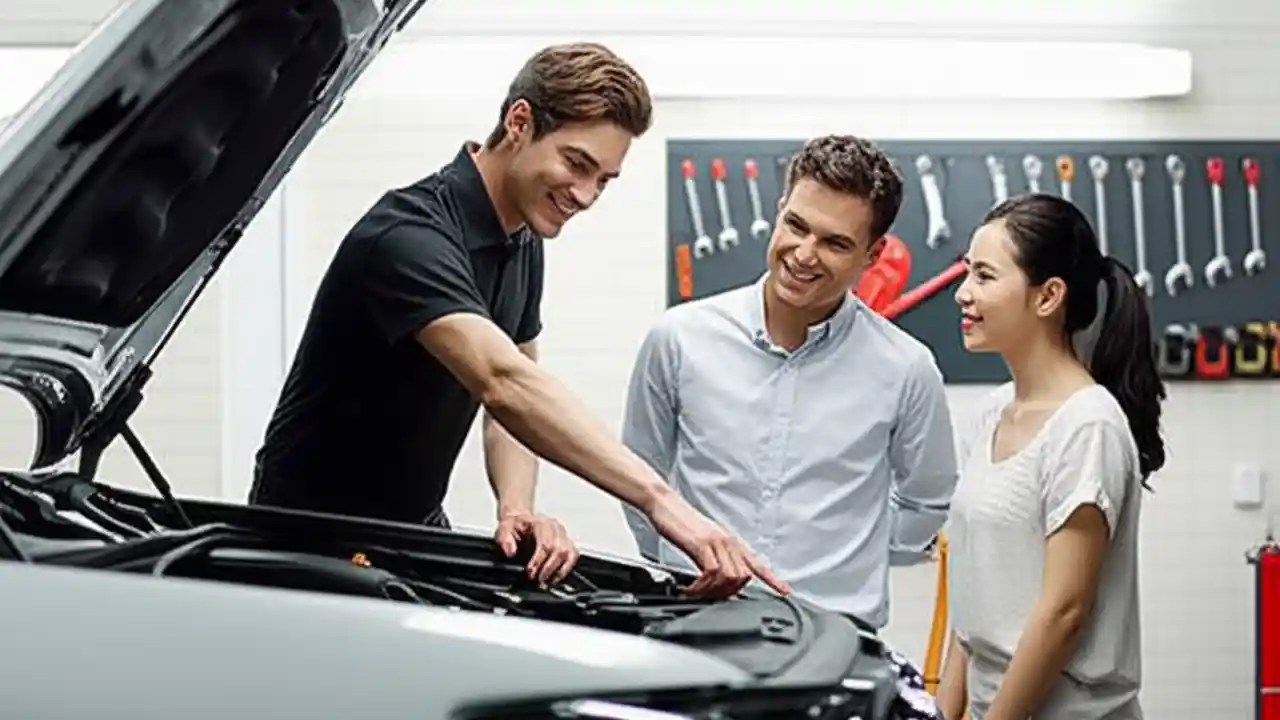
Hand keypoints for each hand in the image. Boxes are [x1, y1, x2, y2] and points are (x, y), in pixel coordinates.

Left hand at [494, 511, 579, 584]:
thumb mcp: (503, 529)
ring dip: (559, 571)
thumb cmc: (514, 526)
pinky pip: (573, 556)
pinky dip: (566, 569)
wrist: (520, 521)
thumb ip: (505, 539)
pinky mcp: (568, 543)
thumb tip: (511, 552)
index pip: (545, 543)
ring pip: (569, 554)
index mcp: (540, 523)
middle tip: (538, 581)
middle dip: (548, 569)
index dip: (539, 561)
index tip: (530, 573)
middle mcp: (555, 527)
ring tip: (547, 582)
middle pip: (559, 550)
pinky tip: (555, 578)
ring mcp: (563, 535)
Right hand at [645, 492, 791, 598]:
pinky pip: (711, 573)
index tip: (785, 591)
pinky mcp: (701, 544)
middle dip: (730, 594)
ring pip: (731, 577)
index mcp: (731, 540)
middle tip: (712, 599)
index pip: (757, 562)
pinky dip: (702, 587)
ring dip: (715, 592)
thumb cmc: (681, 522)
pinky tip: (692, 590)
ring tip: (700, 595)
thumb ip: (716, 558)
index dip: (773, 578)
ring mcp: (716, 542)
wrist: (665, 504)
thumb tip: (722, 579)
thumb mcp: (703, 541)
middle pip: (744, 576)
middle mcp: (728, 540)